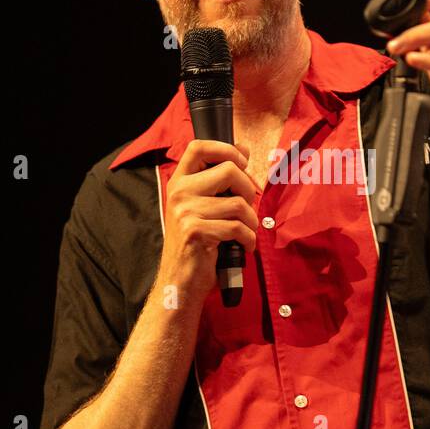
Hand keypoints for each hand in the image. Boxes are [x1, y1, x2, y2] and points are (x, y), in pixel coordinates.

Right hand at [156, 140, 259, 301]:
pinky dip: (248, 239)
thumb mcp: (201, 208)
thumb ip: (218, 180)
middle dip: (248, 190)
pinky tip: (243, 246)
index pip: (198, 146)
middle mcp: (179, 193)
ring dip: (251, 222)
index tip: (242, 162)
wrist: (178, 282)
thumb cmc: (196, 245)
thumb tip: (243, 149)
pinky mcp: (196, 231)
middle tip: (245, 209)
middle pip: (229, 170)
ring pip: (238, 203)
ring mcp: (185, 212)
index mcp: (179, 182)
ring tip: (245, 233)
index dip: (226, 148)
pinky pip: (237, 227)